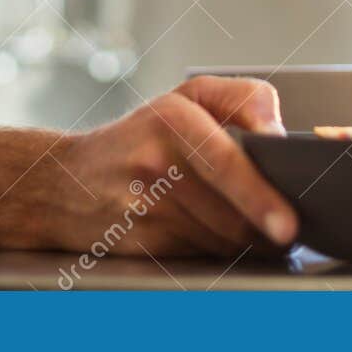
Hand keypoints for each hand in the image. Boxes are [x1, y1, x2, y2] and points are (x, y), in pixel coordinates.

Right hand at [53, 75, 296, 257]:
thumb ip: (245, 100)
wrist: (63, 184)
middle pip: (231, 213)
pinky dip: (219, 248)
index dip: (259, 195)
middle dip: (264, 223)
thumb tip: (279, 135)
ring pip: (222, 239)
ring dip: (246, 238)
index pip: (225, 162)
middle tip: (287, 230)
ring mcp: (144, 208)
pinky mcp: (143, 245)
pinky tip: (213, 230)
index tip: (286, 222)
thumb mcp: (189, 97)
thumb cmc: (141, 138)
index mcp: (171, 118)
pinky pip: (203, 254)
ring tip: (251, 220)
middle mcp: (154, 163)